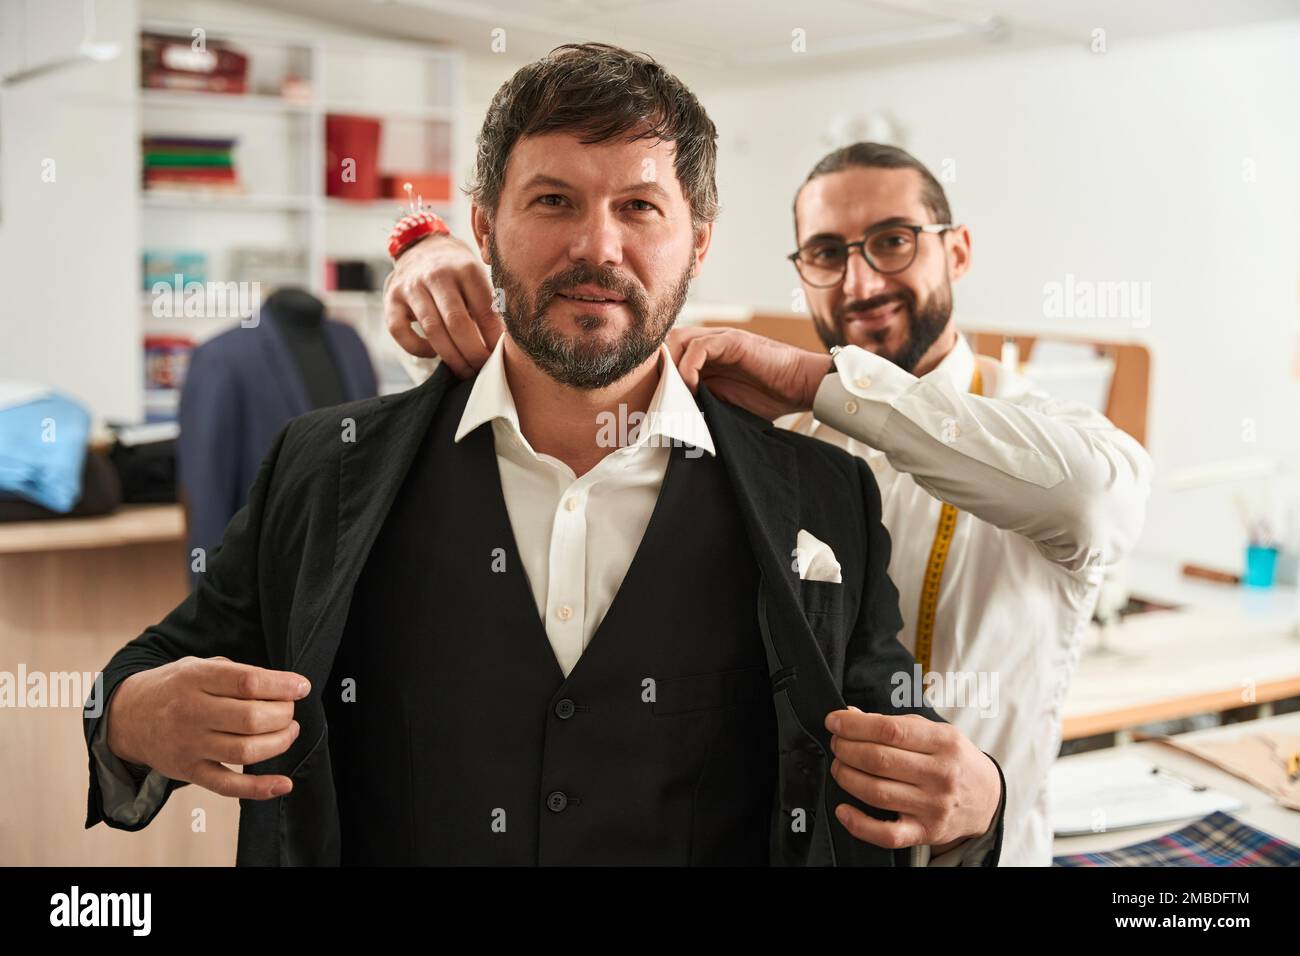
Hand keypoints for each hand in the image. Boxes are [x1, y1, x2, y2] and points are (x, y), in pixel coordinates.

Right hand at [105, 656, 310, 800]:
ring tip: (288, 731)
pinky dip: (259, 788)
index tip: (301, 687)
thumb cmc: (175, 687)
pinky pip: (228, 786)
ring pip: (245, 752)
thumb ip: (235, 673)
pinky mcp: (189, 772)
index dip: (281, 685)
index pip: (247, 682)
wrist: (127, 716)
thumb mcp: (198, 666)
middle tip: (290, 710)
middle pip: (250, 719)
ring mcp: (188, 746)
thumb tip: (282, 686)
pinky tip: (283, 784)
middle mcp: (190, 713)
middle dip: (283, 714)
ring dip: (279, 743)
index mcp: (195, 679)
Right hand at [384, 232, 501, 376]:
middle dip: (473, 352)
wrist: (421, 248)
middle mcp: (437, 275)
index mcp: (466, 269)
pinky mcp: (391, 299)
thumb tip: (504, 345)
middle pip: (457, 322)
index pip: (484, 309)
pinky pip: (400, 331)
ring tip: (464, 370)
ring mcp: (411, 287)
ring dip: (451, 356)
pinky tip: (433, 353)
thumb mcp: (477, 278)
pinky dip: (417, 348)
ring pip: (432, 329)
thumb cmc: (458, 272)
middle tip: (482, 368)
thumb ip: (489, 305)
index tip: (500, 356)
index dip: (492, 338)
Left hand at [668, 326, 832, 419]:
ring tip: (675, 392)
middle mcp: (711, 345)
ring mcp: (722, 340)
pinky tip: (695, 387)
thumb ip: (701, 401)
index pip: (670, 355)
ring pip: (679, 339)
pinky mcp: (733, 340)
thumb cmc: (770, 398)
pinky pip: (700, 346)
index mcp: (708, 358)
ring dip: (672, 365)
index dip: (659, 373)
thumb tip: (673, 418)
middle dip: (659, 368)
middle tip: (659, 395)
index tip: (654, 398)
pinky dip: (690, 366)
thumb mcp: (726, 403)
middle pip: (669, 343)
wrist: (802, 386)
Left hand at [824, 707, 1000, 853]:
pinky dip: (859, 824)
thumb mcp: (935, 733)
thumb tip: (850, 716)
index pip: (891, 731)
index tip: (834, 722)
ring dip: (846, 777)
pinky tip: (843, 809)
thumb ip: (894, 724)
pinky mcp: (926, 832)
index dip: (854, 726)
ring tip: (838, 766)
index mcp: (944, 742)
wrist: (987, 799)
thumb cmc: (953, 760)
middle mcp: (941, 775)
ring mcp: (933, 807)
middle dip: (846, 749)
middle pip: (879, 760)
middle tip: (836, 744)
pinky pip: (887, 834)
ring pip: (877, 793)